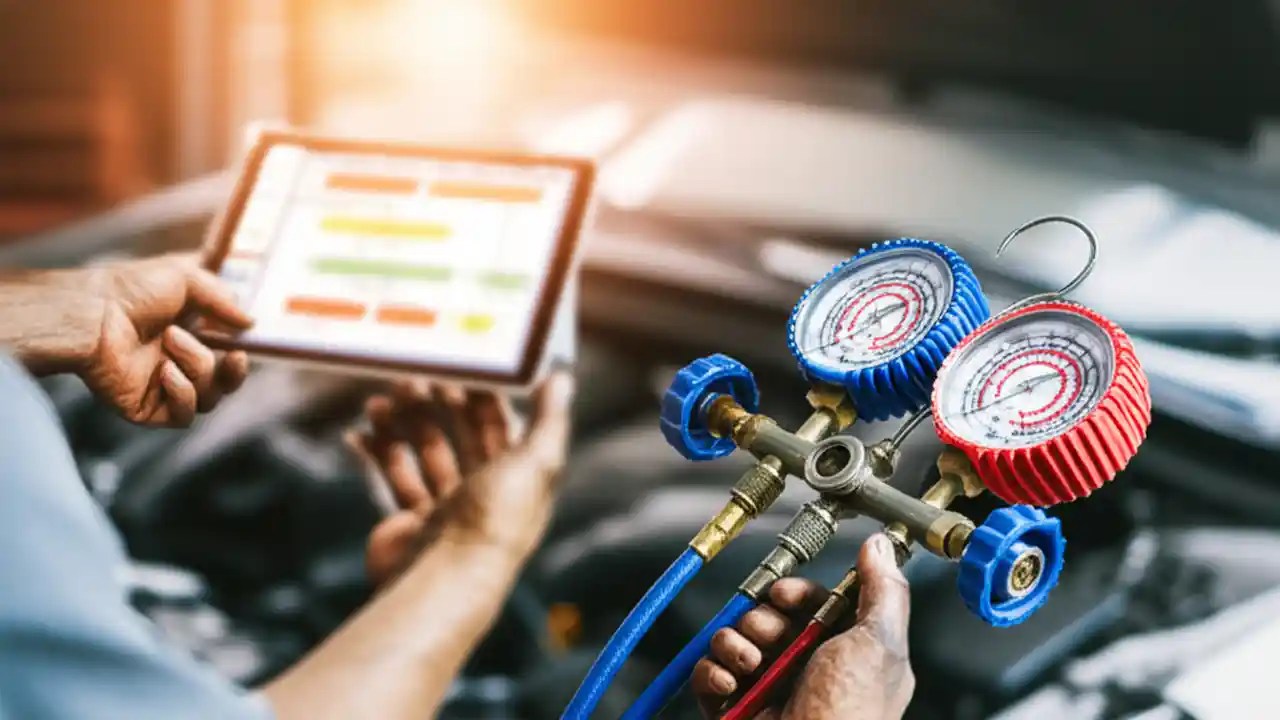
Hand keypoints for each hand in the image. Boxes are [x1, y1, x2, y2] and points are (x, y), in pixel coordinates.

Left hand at [2, 254, 251, 425]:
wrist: (91, 312)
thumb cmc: (131, 290)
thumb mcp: (187, 278)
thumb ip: (223, 300)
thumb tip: (249, 324)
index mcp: (186, 337)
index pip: (225, 357)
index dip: (240, 352)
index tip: (246, 337)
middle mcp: (176, 364)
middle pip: (223, 387)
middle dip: (234, 374)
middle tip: (233, 356)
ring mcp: (162, 388)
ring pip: (208, 398)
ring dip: (198, 366)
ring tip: (170, 339)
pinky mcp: (148, 409)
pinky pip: (184, 416)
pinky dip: (183, 393)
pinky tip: (165, 371)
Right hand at [347, 373, 573, 586]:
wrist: (444, 581)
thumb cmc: (495, 521)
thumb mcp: (536, 463)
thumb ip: (550, 418)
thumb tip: (562, 375)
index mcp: (518, 477)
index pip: (500, 424)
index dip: (479, 393)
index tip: (454, 363)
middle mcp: (485, 491)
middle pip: (459, 434)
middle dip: (435, 403)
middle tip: (409, 374)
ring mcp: (447, 507)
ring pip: (423, 452)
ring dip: (402, 422)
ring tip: (378, 399)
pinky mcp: (412, 522)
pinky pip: (393, 478)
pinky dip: (376, 453)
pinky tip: (356, 432)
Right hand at [692, 534, 914, 719]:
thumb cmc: (850, 717)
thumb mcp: (879, 645)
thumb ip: (882, 591)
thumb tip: (881, 548)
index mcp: (845, 655)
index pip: (812, 605)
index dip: (795, 594)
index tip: (787, 595)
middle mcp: (805, 671)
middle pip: (768, 617)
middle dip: (763, 619)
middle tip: (771, 636)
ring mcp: (767, 691)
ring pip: (734, 640)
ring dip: (735, 644)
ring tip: (751, 665)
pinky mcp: (734, 709)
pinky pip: (707, 674)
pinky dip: (712, 673)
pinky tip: (731, 684)